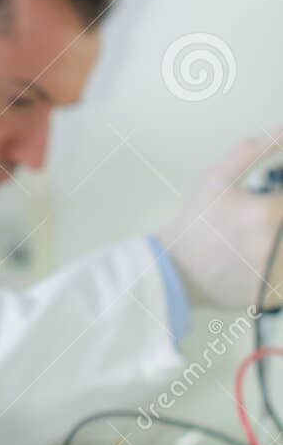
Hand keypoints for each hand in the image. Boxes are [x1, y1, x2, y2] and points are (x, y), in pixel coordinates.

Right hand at [159, 135, 282, 309]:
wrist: (172, 271)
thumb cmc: (194, 225)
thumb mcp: (217, 177)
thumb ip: (255, 149)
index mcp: (266, 213)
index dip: (281, 200)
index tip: (275, 200)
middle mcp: (273, 245)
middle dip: (280, 219)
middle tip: (267, 219)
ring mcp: (273, 274)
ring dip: (281, 241)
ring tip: (260, 236)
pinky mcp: (270, 294)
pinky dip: (280, 267)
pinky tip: (263, 258)